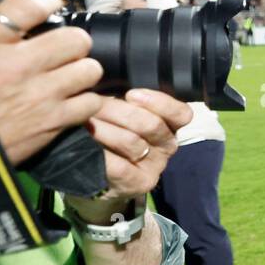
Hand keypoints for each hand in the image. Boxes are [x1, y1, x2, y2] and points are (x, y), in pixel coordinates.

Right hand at [0, 0, 105, 165]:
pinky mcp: (52, 122)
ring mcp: (39, 94)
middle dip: (72, 42)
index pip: (30, 5)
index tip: (49, 5)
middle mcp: (17, 64)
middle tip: (63, 50)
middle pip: (75, 38)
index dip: (46, 1)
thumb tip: (11, 16)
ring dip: (82, 71)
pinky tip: (70, 101)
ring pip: (90, 69)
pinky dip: (84, 101)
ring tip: (69, 76)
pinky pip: (89, 103)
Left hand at [63, 89, 191, 222]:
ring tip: (83, 121)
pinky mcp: (139, 184)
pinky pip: (120, 167)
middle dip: (119, 111)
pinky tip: (86, 144)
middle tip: (93, 104)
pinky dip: (100, 152)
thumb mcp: (120, 113)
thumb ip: (124, 100)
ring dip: (104, 129)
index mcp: (170, 125)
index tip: (131, 94)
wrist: (96, 174)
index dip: (160, 102)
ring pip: (133, 143)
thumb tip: (106, 80)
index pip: (181, 113)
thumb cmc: (109, 134)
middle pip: (152, 125)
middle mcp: (168, 146)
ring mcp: (155, 167)